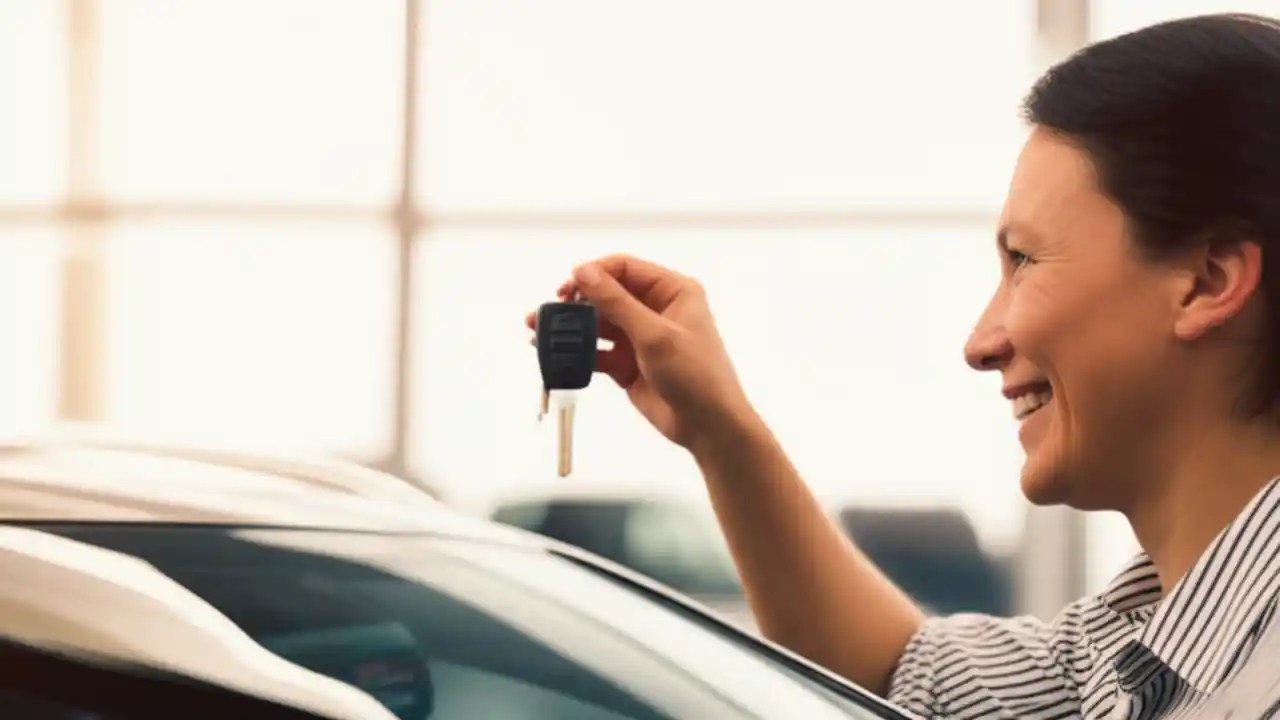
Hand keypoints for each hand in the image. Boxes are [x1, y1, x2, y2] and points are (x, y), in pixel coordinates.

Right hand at [526, 254, 755, 451]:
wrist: (709, 426)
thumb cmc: (695, 375)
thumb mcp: (655, 336)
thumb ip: (617, 303)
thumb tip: (585, 272)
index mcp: (672, 291)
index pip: (625, 269)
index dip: (594, 274)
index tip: (567, 288)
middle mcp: (655, 309)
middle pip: (607, 295)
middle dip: (576, 302)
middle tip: (548, 311)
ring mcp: (640, 338)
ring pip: (598, 324)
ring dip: (571, 328)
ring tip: (540, 332)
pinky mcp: (627, 365)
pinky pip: (597, 352)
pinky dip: (578, 353)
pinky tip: (555, 355)